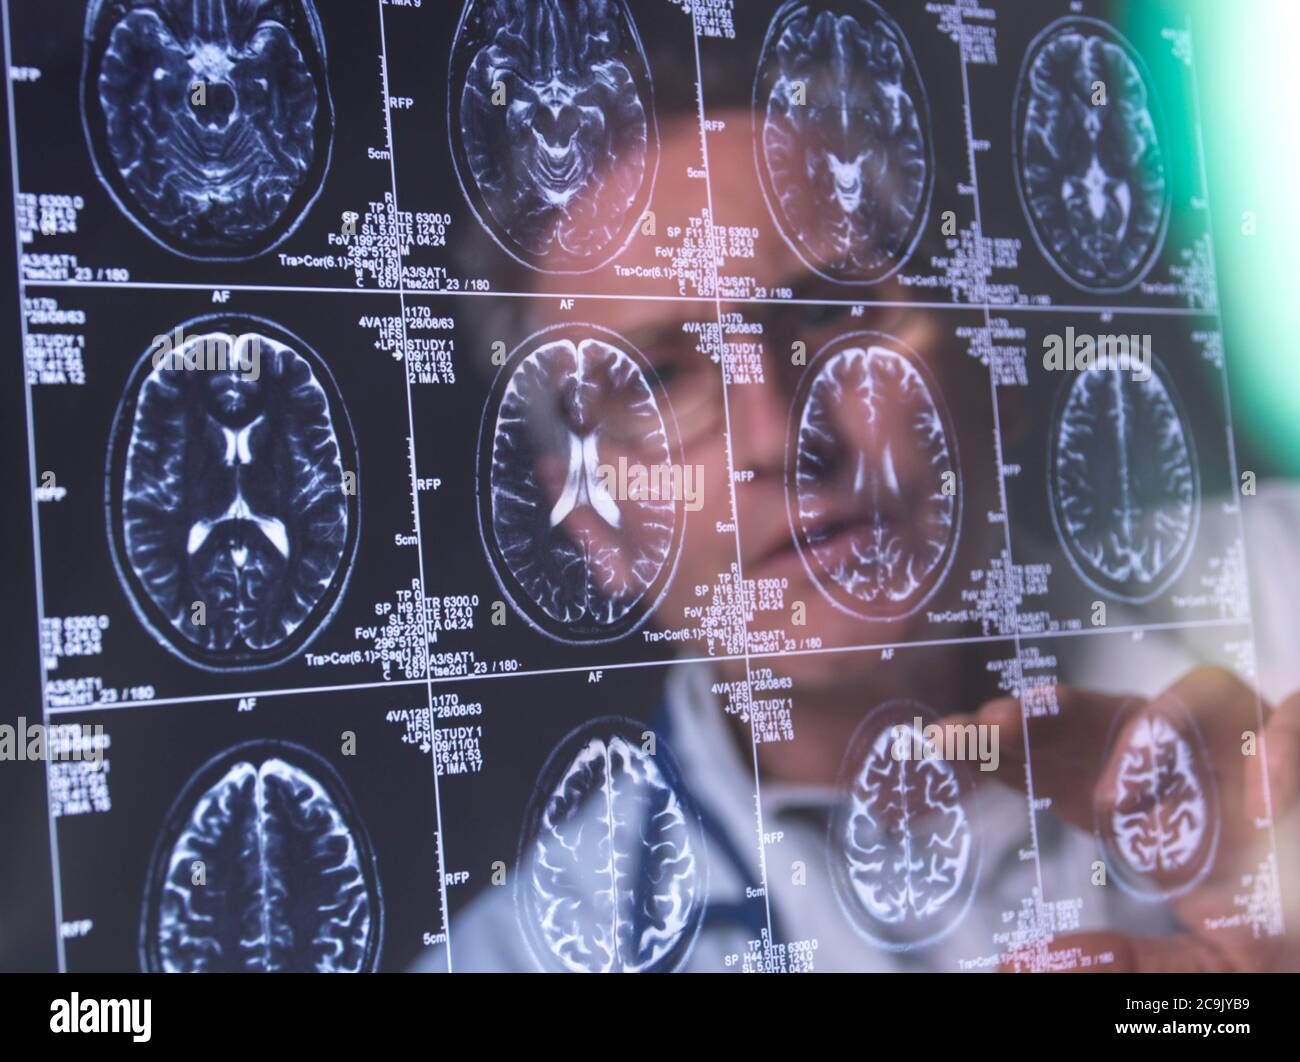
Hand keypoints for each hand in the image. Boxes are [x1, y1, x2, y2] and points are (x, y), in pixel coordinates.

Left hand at [972, 667, 1299, 971]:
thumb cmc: (1275, 937)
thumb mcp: (1200, 967)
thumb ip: (1124, 965)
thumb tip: (1021, 967)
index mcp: (1140, 804)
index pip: (1059, 760)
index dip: (1006, 750)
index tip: (947, 745)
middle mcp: (1183, 768)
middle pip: (1103, 718)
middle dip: (1043, 718)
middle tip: (989, 726)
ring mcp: (1247, 753)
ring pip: (1197, 701)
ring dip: (1156, 729)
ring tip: (1121, 795)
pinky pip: (1295, 724)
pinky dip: (1284, 745)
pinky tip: (1264, 792)